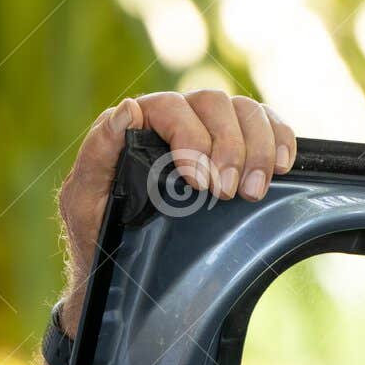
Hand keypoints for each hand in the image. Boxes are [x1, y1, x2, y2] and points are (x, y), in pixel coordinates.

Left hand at [54, 91, 296, 326]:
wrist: (118, 261)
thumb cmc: (95, 227)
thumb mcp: (83, 197)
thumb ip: (98, 152)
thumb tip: (127, 109)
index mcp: (133, 123)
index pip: (169, 107)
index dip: (191, 136)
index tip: (200, 182)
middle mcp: (170, 118)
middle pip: (212, 103)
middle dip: (228, 146)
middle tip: (227, 192)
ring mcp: (205, 129)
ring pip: (243, 109)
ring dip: (257, 146)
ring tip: (253, 190)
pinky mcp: (234, 145)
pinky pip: (264, 123)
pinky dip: (279, 138)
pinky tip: (281, 166)